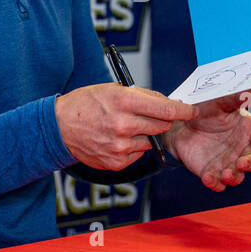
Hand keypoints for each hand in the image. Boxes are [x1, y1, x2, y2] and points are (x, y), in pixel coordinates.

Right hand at [56, 84, 195, 171]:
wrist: (59, 127)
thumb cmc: (87, 104)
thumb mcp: (113, 89)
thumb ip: (143, 96)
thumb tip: (169, 103)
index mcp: (124, 101)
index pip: (166, 109)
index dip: (183, 110)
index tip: (191, 111)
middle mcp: (123, 124)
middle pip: (163, 126)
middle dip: (164, 120)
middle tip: (157, 115)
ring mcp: (120, 146)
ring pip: (151, 140)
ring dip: (146, 133)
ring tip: (127, 126)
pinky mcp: (117, 162)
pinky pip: (138, 153)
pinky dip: (134, 146)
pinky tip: (118, 138)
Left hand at [165, 86, 250, 191]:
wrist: (180, 124)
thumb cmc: (205, 109)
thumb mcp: (219, 101)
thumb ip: (237, 97)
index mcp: (248, 130)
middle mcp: (242, 149)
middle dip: (250, 164)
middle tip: (241, 163)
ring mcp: (228, 162)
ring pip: (238, 176)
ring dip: (234, 177)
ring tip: (225, 174)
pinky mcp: (213, 172)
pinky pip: (218, 183)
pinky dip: (215, 183)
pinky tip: (208, 178)